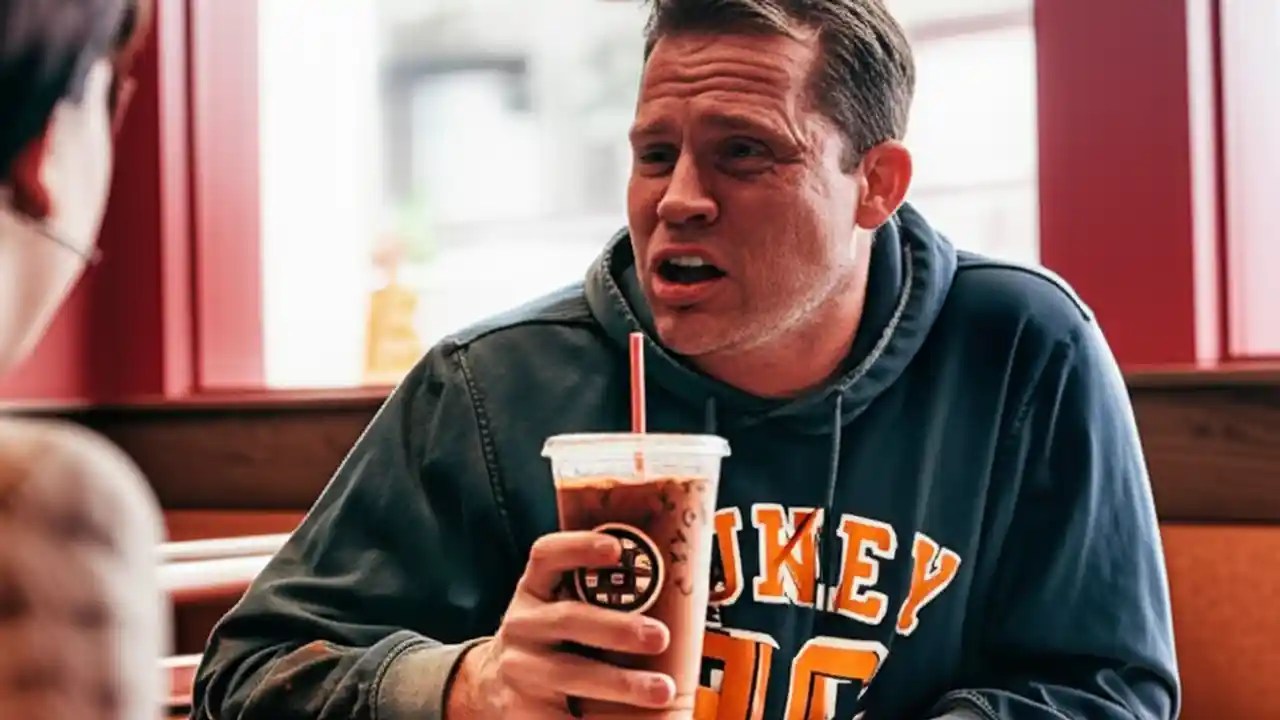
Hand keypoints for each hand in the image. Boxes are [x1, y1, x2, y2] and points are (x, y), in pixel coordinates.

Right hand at [446, 531, 675, 718]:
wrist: (491, 683)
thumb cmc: (548, 638)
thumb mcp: (556, 606)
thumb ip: (595, 595)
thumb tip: (677, 593)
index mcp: (534, 589)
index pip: (547, 556)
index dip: (579, 547)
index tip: (616, 549)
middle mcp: (522, 624)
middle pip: (568, 620)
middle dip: (617, 629)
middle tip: (659, 637)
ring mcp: (519, 667)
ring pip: (569, 673)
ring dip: (620, 683)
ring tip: (661, 690)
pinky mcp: (520, 709)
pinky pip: (560, 719)